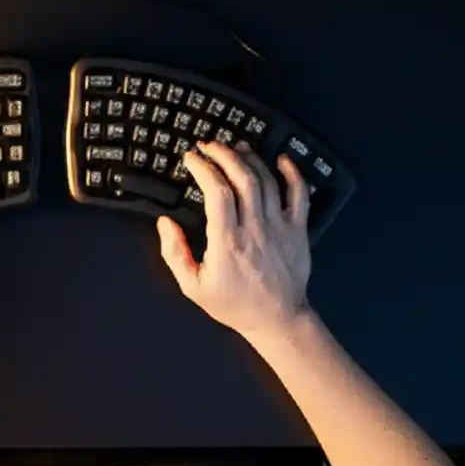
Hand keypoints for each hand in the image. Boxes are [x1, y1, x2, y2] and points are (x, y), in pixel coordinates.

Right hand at [157, 141, 312, 341]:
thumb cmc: (233, 304)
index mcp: (228, 242)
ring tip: (234, 147)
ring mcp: (280, 227)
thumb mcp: (192, 287)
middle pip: (242, 178)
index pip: (216, 192)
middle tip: (209, 145)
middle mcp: (255, 229)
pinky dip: (292, 173)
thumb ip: (174, 253)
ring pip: (267, 181)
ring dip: (249, 158)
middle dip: (223, 154)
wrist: (277, 319)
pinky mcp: (298, 230)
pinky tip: (281, 159)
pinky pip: (300, 194)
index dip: (203, 168)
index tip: (191, 158)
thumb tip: (164, 222)